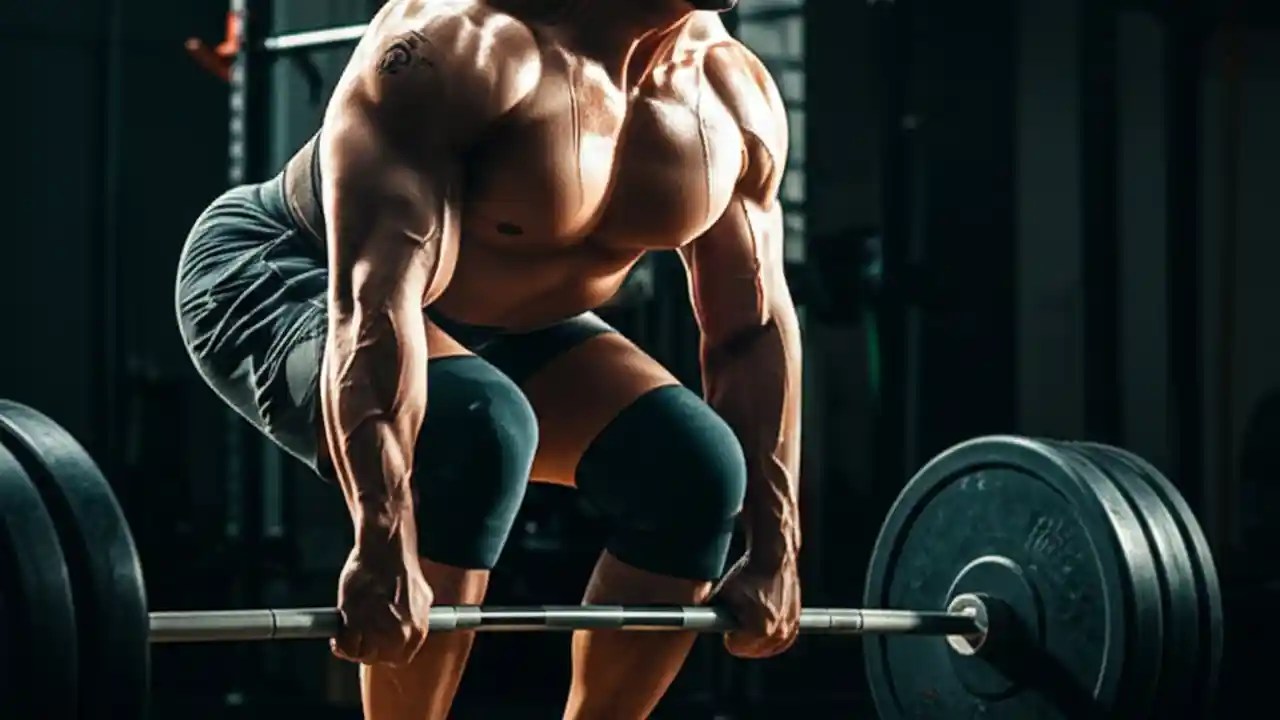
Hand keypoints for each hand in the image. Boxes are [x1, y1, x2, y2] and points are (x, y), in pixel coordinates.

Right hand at [331, 546, 432, 665]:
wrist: (386, 549)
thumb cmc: (401, 568)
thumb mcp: (421, 596)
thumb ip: (417, 617)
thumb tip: (410, 625)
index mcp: (417, 630)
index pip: (399, 659)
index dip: (385, 653)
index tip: (377, 645)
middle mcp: (399, 634)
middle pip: (378, 659)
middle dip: (368, 649)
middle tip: (361, 635)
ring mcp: (376, 629)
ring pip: (360, 655)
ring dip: (353, 645)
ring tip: (351, 631)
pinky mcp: (355, 620)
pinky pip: (344, 646)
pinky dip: (340, 641)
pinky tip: (341, 632)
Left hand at [715, 557, 800, 658]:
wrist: (773, 558)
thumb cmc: (749, 574)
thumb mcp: (723, 594)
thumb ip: (711, 613)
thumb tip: (696, 620)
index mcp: (759, 630)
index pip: (735, 647)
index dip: (728, 634)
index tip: (728, 621)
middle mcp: (778, 633)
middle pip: (751, 651)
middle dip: (742, 639)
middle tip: (739, 619)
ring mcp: (789, 629)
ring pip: (766, 649)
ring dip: (757, 640)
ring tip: (751, 620)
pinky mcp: (796, 623)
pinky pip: (781, 643)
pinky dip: (771, 638)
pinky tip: (763, 626)